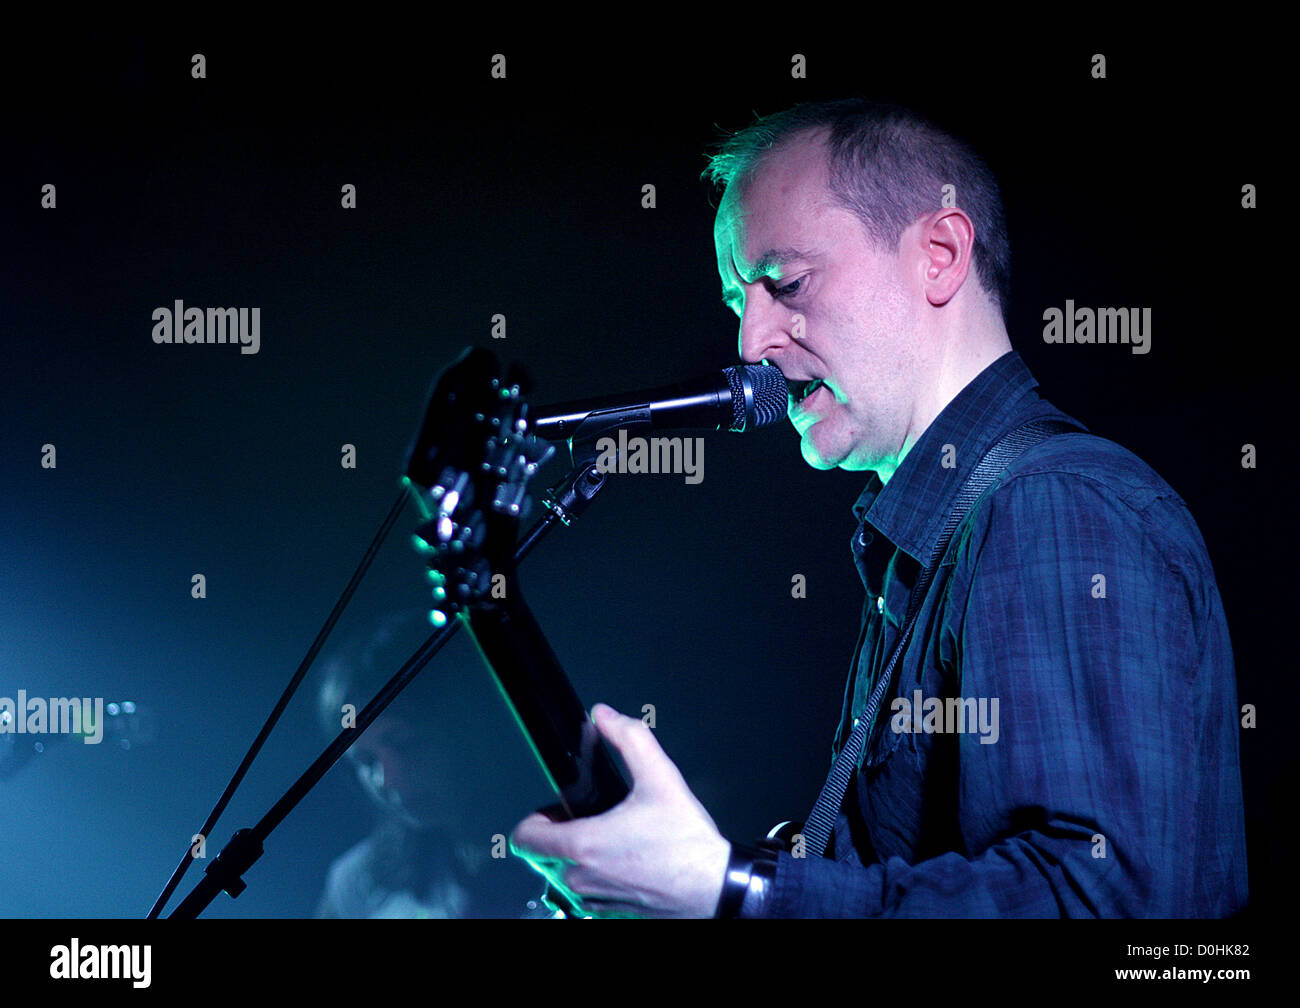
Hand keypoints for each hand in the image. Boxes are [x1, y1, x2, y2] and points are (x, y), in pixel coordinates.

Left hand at [509, 703, 730, 917]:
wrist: (715, 888)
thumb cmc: (687, 843)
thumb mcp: (660, 776)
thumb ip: (629, 738)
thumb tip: (605, 716)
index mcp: (583, 845)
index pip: (523, 838)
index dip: (535, 818)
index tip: (558, 809)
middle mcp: (581, 879)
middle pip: (543, 856)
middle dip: (559, 835)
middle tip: (589, 820)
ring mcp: (594, 901)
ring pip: (563, 877)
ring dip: (576, 859)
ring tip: (610, 841)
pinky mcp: (610, 914)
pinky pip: (586, 896)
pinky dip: (596, 878)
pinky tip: (625, 863)